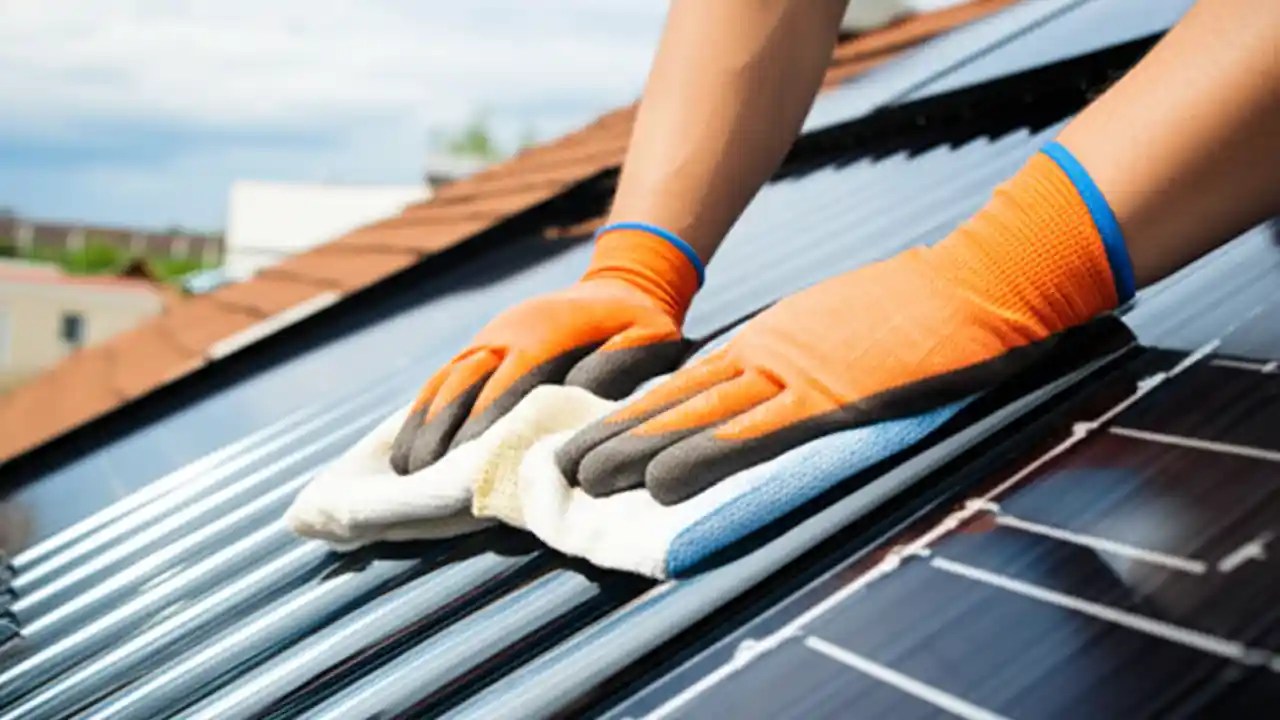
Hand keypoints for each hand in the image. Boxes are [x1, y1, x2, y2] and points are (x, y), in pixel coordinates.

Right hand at [391, 226, 701, 474]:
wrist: (622, 283)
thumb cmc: (640, 322)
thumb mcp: (648, 338)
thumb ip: (614, 366)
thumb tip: (574, 398)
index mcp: (544, 332)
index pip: (505, 382)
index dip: (482, 422)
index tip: (461, 462)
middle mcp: (507, 332)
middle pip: (464, 382)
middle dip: (441, 430)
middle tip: (420, 476)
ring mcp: (491, 336)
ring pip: (447, 380)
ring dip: (423, 423)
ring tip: (403, 468)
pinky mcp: (483, 344)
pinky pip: (446, 376)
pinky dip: (424, 408)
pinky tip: (409, 441)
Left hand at [557, 150, 1130, 503]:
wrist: (978, 282)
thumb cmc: (924, 309)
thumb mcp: (847, 331)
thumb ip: (809, 360)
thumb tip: (783, 394)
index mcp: (772, 342)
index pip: (690, 385)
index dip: (639, 414)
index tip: (597, 438)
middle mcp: (768, 356)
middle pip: (674, 400)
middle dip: (613, 434)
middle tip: (559, 465)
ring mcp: (793, 375)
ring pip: (695, 415)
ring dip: (634, 450)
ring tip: (581, 479)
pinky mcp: (828, 397)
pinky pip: (753, 434)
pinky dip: (702, 458)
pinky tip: (659, 485)